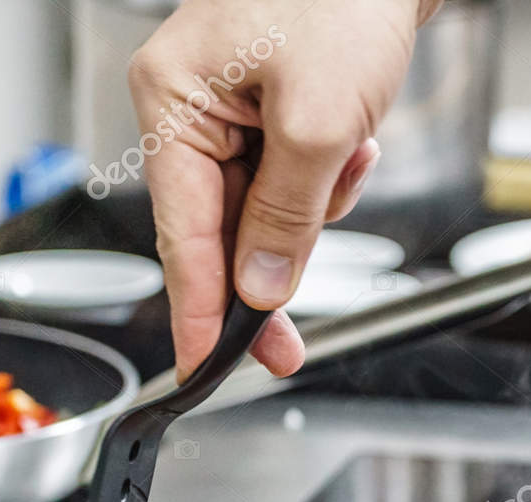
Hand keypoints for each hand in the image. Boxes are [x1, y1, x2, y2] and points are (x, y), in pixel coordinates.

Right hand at [128, 0, 439, 376]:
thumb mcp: (320, 122)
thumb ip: (285, 216)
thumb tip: (258, 288)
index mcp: (174, 102)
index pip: (181, 236)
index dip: (197, 314)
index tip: (202, 371)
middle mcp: (191, 110)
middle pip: (220, 233)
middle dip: (271, 269)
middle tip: (288, 348)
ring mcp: (230, 113)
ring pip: (263, 214)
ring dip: (316, 208)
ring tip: (352, 152)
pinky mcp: (269, 115)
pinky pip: (292, 184)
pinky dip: (330, 181)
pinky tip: (356, 142)